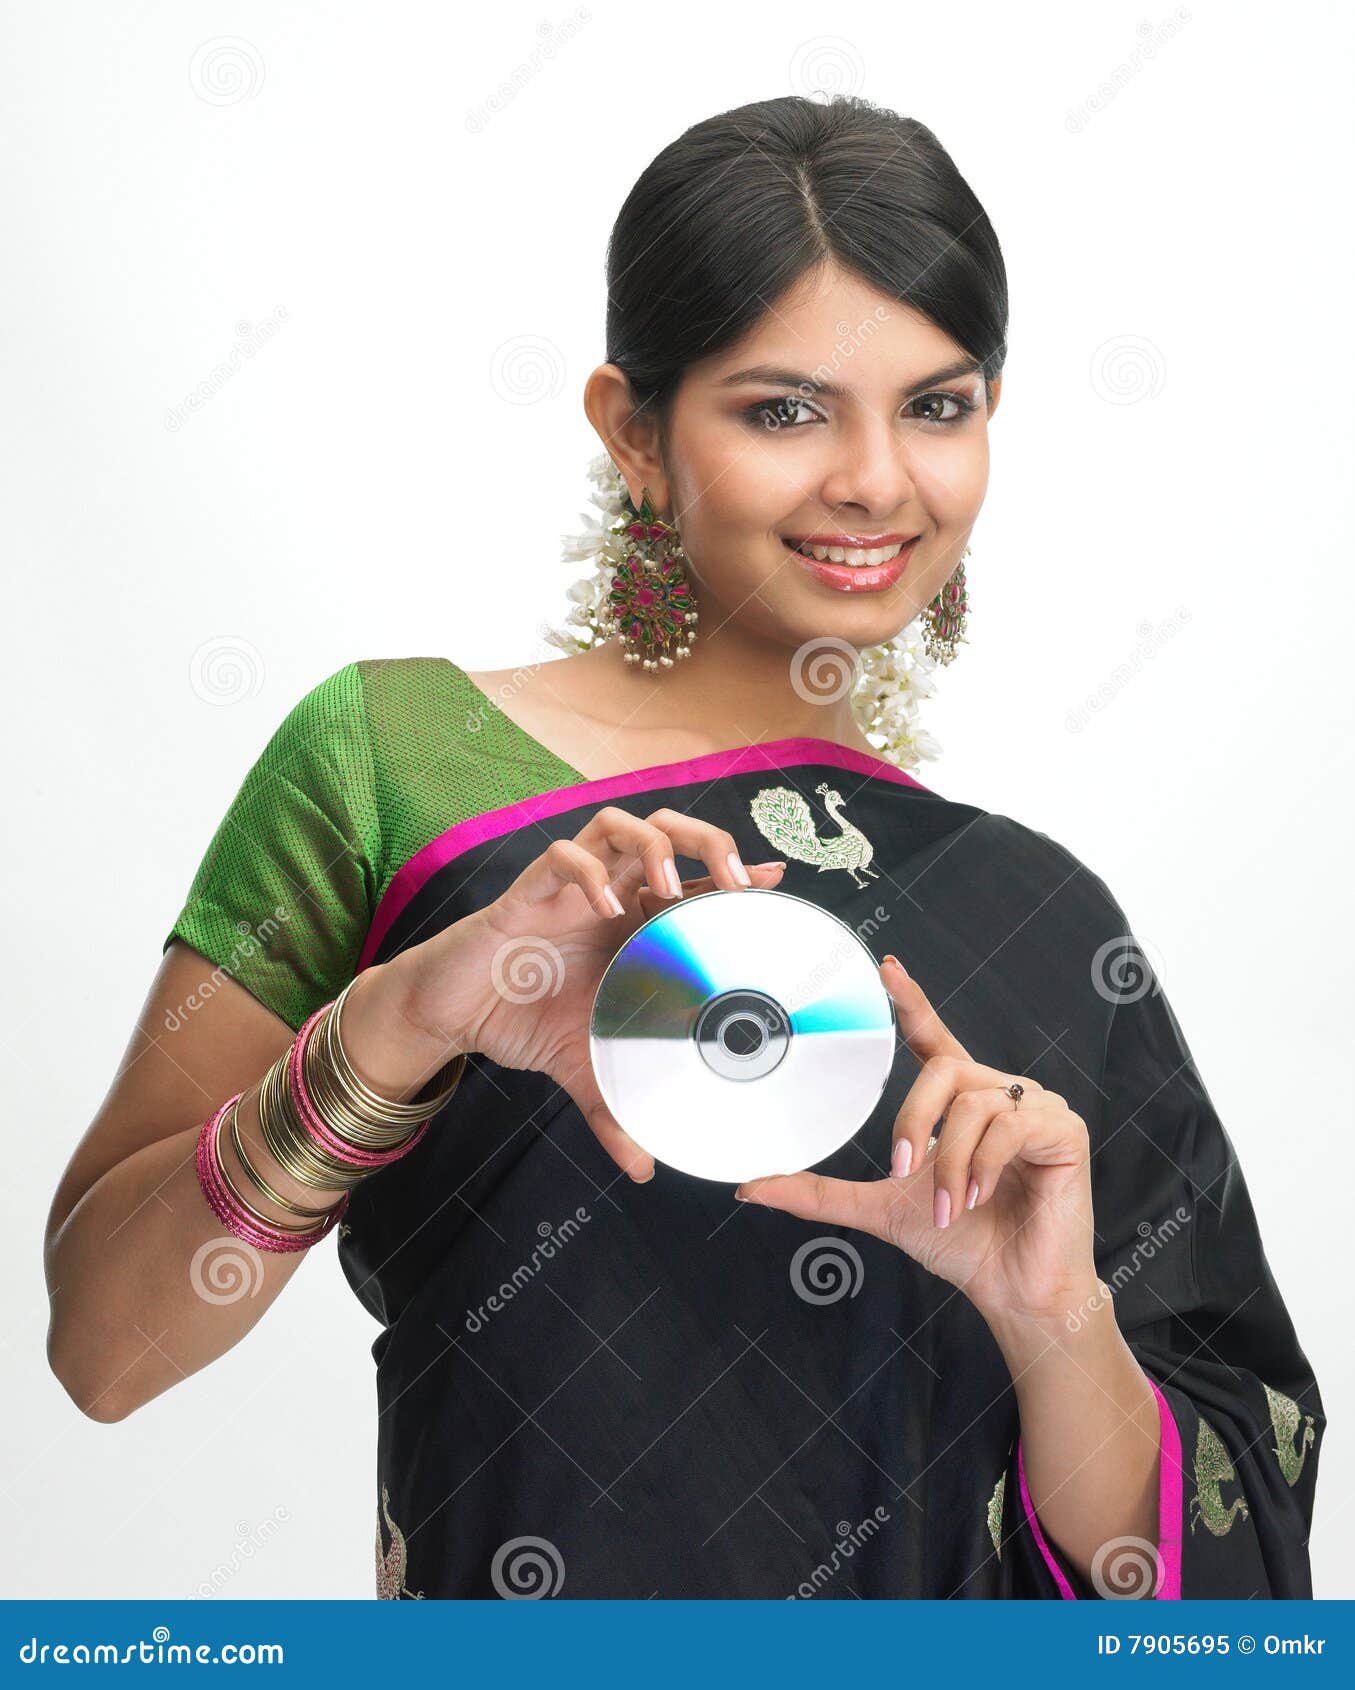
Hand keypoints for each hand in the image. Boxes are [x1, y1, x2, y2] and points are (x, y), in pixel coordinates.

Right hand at [394, 806, 786, 1181]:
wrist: (455, 1014)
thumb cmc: (525, 1020)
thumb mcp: (584, 1070)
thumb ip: (618, 1113)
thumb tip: (646, 1170)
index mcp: (635, 922)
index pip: (695, 879)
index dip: (736, 873)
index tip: (773, 884)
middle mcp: (610, 893)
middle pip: (669, 828)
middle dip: (709, 841)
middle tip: (732, 884)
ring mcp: (570, 887)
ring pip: (620, 821)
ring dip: (654, 847)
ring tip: (669, 890)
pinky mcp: (528, 891)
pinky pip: (561, 854)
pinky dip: (589, 869)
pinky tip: (604, 907)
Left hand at [735, 954, 1098, 1323]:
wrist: (1013, 1291)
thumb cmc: (960, 1244)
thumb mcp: (880, 1208)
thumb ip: (820, 1193)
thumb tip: (750, 1188)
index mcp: (962, 1102)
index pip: (935, 1038)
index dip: (912, 1003)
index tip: (886, 971)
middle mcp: (1000, 1094)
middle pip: (945, 1069)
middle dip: (913, 1119)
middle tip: (902, 1170)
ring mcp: (1036, 1108)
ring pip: (974, 1101)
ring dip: (949, 1160)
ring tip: (947, 1204)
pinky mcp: (1064, 1130)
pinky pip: (1011, 1123)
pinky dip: (983, 1163)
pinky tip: (977, 1195)